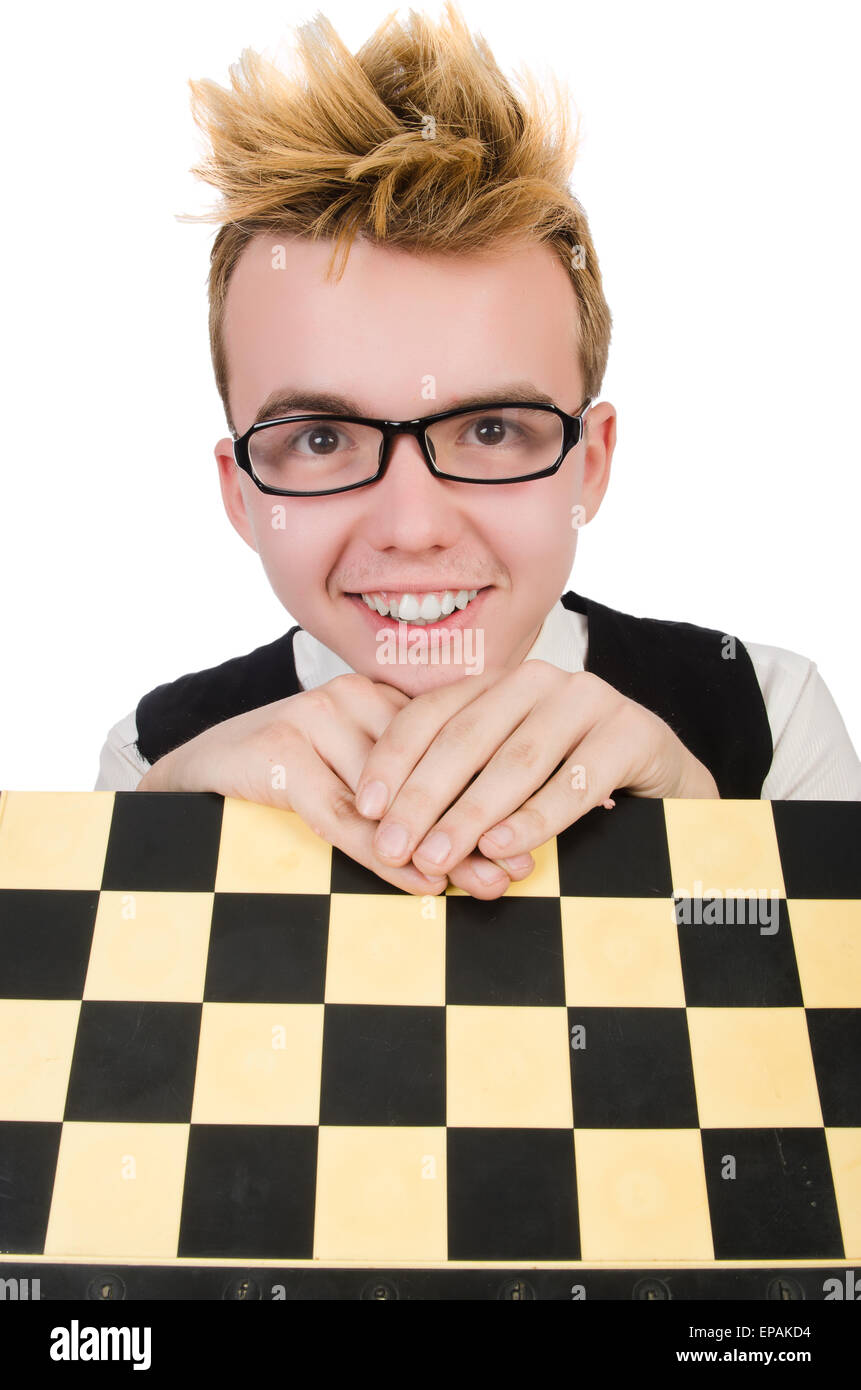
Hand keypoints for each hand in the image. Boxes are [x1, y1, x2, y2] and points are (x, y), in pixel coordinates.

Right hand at [134, 673, 525, 897]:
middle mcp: (350, 696)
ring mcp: (312, 716)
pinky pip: (344, 815)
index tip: (530, 841)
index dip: (491, 795)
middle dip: (475, 826)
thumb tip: (483, 840)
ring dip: (439, 846)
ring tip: (481, 886)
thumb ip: (402, 792)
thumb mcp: (348, 778)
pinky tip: (418, 882)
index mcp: (377, 697)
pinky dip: (383, 855)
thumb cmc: (279, 785)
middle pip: (428, 770)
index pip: (448, 745)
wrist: (189, 778)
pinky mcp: (278, 750)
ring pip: (390, 796)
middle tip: (516, 873)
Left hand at [354, 660, 719, 895]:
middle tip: (392, 846)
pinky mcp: (632, 732)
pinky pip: (575, 781)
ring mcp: (589, 700)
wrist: (664, 779)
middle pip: (466, 738)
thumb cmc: (570, 780)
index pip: (431, 714)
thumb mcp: (508, 775)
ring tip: (436, 856)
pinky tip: (502, 847)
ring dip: (470, 814)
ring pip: (516, 760)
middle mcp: (539, 681)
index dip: (393, 760)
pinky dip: (535, 818)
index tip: (366, 808)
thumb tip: (386, 830)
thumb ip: (460, 785)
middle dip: (422, 796)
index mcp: (498, 684)